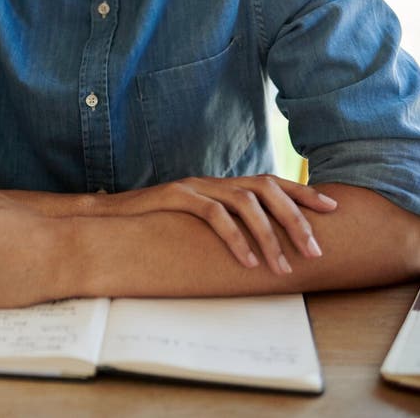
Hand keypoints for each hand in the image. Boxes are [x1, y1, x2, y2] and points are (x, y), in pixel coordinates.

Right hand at [98, 175, 336, 275]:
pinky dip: (235, 238)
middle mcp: (216, 181)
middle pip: (267, 188)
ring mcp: (197, 186)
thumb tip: (263, 245)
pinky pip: (214, 215)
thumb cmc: (159, 223)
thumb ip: (227, 224)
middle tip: (314, 249)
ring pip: (245, 202)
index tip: (333, 208)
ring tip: (282, 267)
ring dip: (269, 235)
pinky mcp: (177, 196)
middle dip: (295, 218)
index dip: (304, 192)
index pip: (273, 182)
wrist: (113, 214)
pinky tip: (247, 261)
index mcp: (224, 184)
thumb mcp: (199, 222)